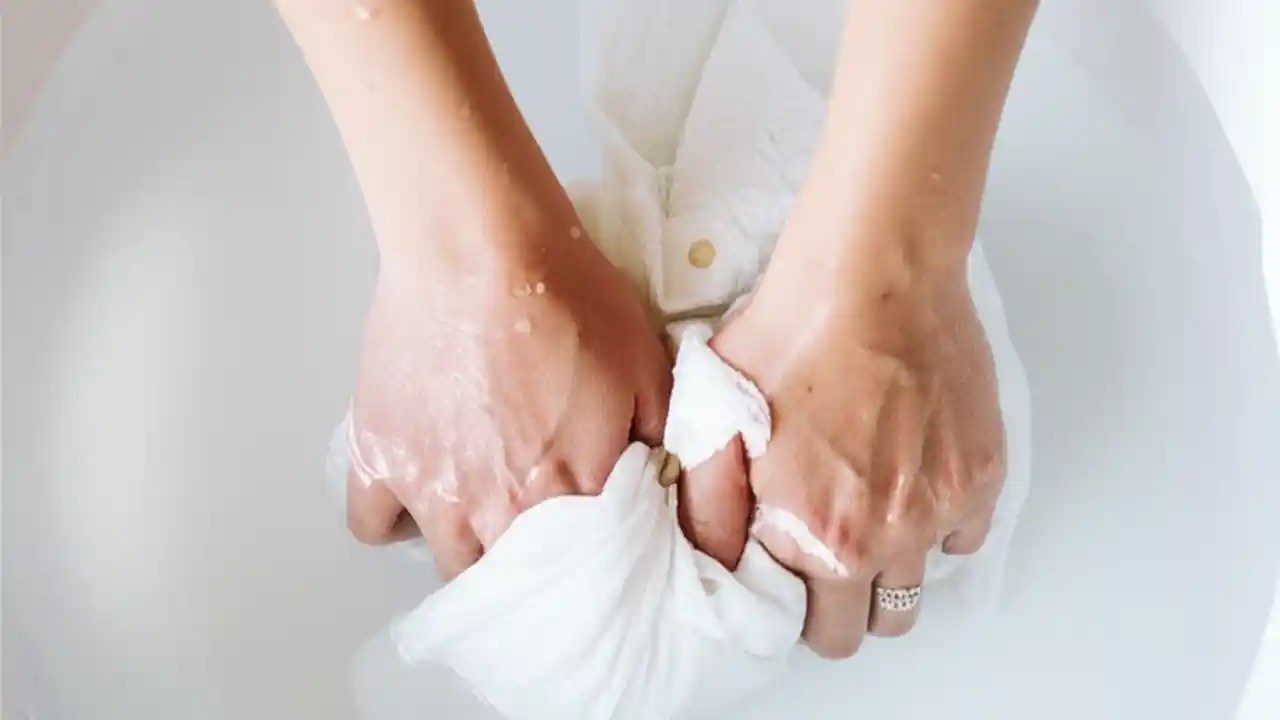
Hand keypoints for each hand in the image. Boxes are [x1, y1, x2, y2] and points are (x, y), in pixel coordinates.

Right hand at [344, 197, 670, 579]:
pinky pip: (372, 521)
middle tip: (535, 527)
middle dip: (529, 566)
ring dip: (468, 549)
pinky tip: (417, 489)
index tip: (592, 550)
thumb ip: (662, 438)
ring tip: (481, 511)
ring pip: (448, 565)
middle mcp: (497, 507)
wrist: (481, 247)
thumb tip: (664, 484)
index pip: (587, 572)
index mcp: (571, 491)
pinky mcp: (377, 456)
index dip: (592, 565)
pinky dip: (392, 516)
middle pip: (515, 581)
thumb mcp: (647, 365)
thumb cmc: (570, 297)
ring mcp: (430, 488)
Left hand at [680, 224, 1005, 657]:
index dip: (801, 610)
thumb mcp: (714, 424)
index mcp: (817, 538)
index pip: (822, 631)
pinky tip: (909, 482)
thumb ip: (709, 509)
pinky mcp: (982, 473)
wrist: (869, 278)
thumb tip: (716, 563)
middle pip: (876, 624)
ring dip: (892, 565)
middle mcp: (886, 539)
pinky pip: (965, 534)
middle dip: (847, 605)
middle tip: (827, 553)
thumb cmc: (787, 341)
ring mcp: (941, 509)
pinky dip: (940, 523)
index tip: (793, 576)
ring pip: (921, 583)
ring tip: (867, 511)